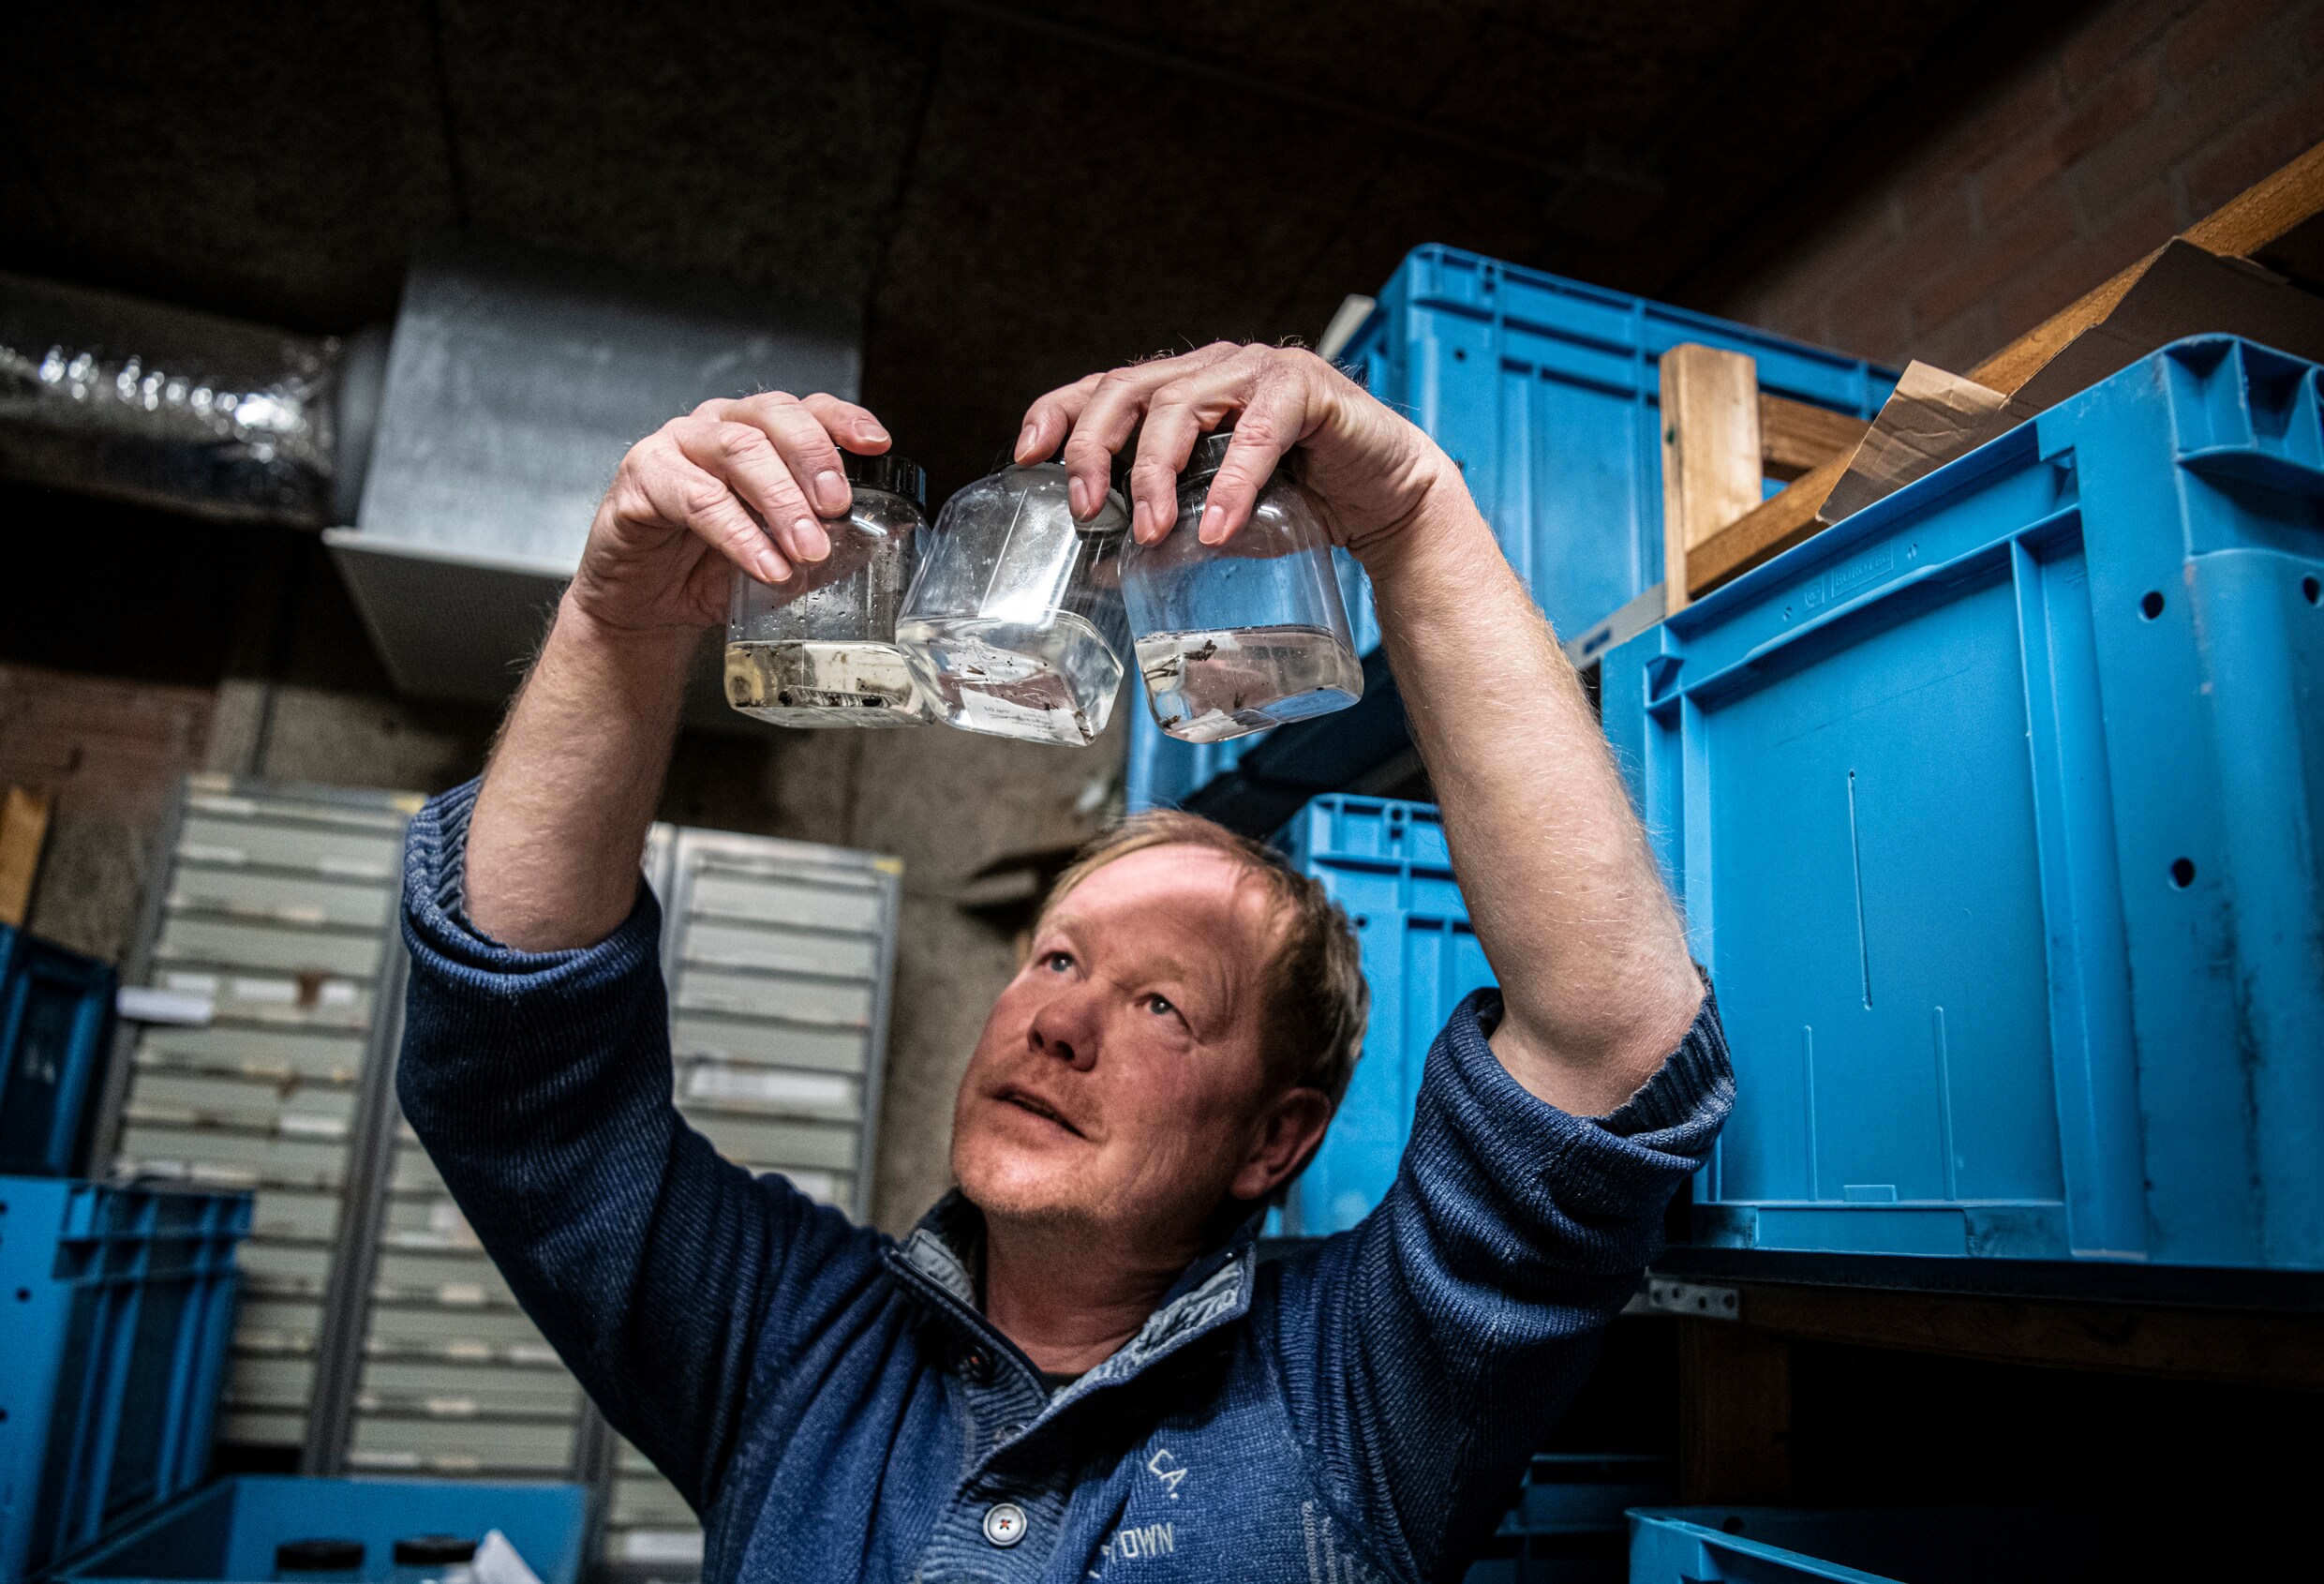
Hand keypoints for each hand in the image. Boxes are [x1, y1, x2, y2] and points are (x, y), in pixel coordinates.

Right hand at [566, 391, 891, 634]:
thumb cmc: (710, 572)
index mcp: (758, 435)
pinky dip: (738, 534)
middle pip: (773, 417)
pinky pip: (697, 498)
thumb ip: (819, 543)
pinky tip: (764, 565)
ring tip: (808, 549)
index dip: (843, 420)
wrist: (647, 609)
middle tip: (837, 506)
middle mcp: (717, 428)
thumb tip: (869, 544)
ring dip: (781, 501)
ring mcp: (676, 446)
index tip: (875, 444)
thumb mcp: (780, 557)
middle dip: (814, 459)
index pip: (806, 409)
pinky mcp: (642, 477)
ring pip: (738, 450)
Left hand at [1016, 343, 1457, 564]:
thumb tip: (1099, 568)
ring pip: (1184, 402)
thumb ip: (1165, 530)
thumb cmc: (1301, 500)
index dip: (1060, 413)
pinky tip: (1220, 524)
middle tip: (1088, 508)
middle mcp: (1211, 371)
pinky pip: (1259, 428)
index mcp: (1181, 393)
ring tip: (1153, 530)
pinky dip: (1234, 481)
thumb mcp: (1215, 521)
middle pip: (1130, 390)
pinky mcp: (1306, 389)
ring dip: (1158, 471)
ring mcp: (1257, 373)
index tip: (1029, 455)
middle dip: (1097, 449)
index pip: (1104, 389)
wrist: (1387, 501)